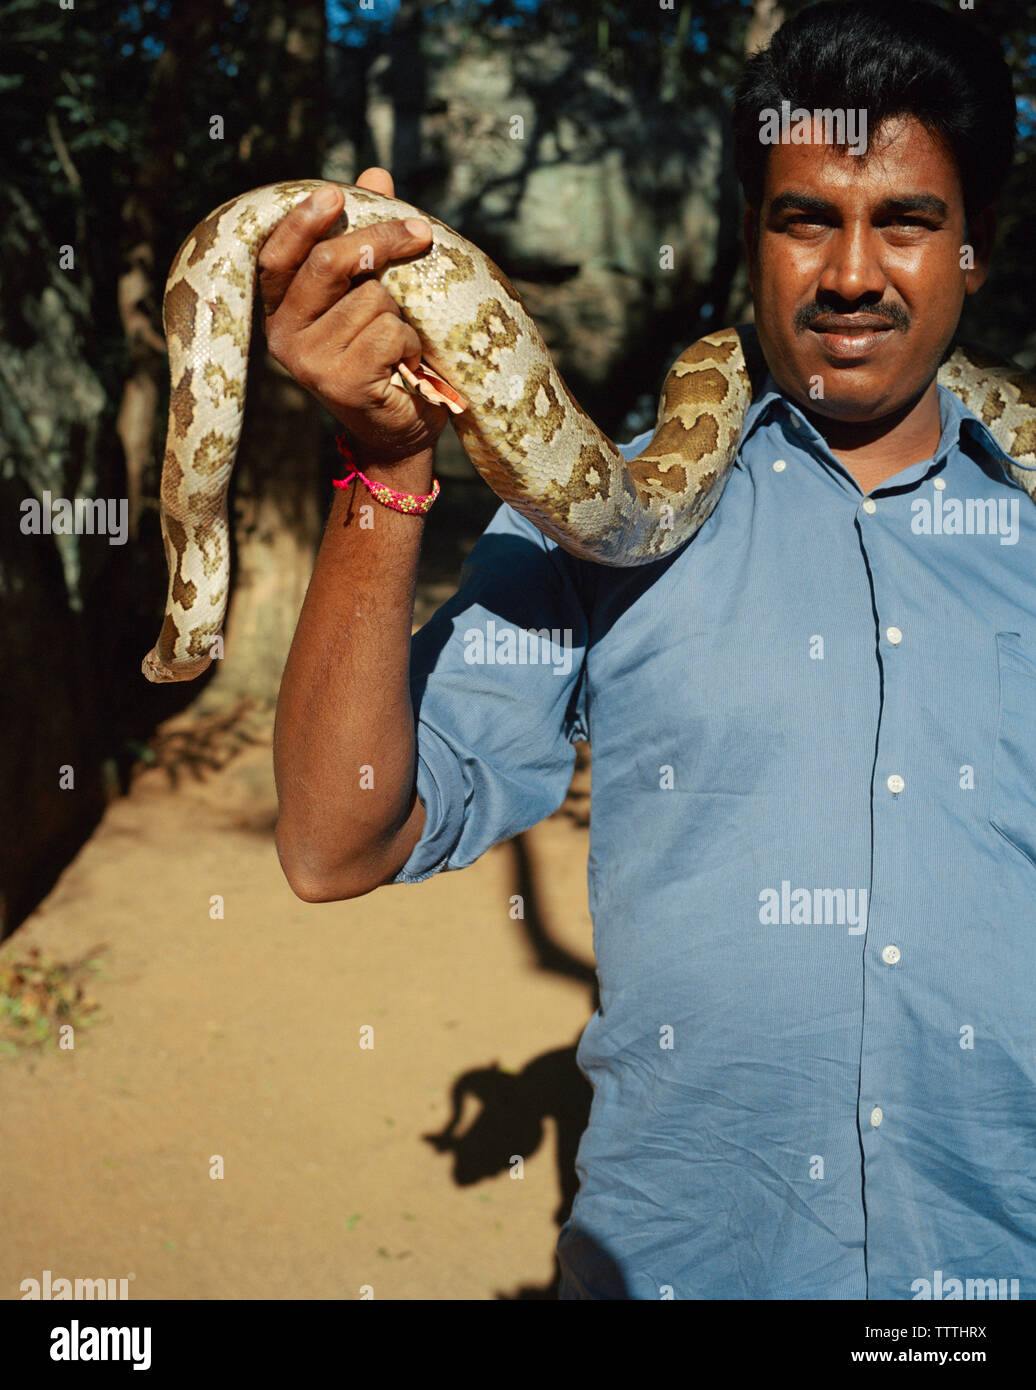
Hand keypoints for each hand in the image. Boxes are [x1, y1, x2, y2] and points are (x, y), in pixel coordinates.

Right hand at [258, 167, 447, 464]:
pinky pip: (389, 333)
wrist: (399, 432)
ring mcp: (310, 363)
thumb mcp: (372, 294)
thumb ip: (367, 238)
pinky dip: (409, 344)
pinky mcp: (342, 383)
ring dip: (401, 315)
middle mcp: (284, 338)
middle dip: (379, 241)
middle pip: (329, 265)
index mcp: (280, 311)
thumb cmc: (384, 358)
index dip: (302, 221)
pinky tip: (403, 367)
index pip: (278, 256)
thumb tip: (375, 173)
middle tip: (421, 233)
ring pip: (371, 300)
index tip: (334, 192)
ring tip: (397, 343)